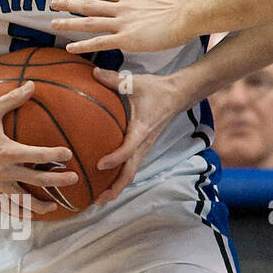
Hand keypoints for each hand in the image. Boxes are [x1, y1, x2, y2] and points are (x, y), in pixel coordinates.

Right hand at [0, 81, 78, 213]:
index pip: (37, 155)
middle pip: (35, 180)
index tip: (68, 154)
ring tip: (54, 206)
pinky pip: (3, 206)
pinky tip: (28, 216)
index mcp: (6, 151)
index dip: (55, 155)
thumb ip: (13, 98)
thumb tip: (32, 85)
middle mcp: (2, 171)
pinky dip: (17, 212)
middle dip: (57, 181)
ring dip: (38, 205)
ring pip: (21, 200)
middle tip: (73, 179)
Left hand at [50, 0, 194, 53]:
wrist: (188, 14)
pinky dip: (83, 45)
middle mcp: (121, 7)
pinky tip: (70, 48)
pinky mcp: (126, 39)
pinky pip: (100, 43)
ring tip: (52, 24)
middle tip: (53, 3)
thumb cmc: (183, 1)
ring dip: (69, 23)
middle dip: (69, 4)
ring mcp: (122, 23)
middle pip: (89, 4)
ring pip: (89, 22)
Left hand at [90, 67, 185, 201]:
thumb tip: (94, 73)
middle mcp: (144, 144)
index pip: (128, 149)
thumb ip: (114, 79)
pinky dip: (120, 177)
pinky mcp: (144, 148)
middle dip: (115, 188)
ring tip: (99, 198)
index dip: (115, 158)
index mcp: (142, 130)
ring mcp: (145, 148)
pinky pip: (132, 167)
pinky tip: (107, 181)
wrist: (178, 94)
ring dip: (117, 186)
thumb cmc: (156, 89)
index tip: (100, 165)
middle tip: (97, 200)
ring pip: (131, 173)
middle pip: (130, 172)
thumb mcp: (135, 82)